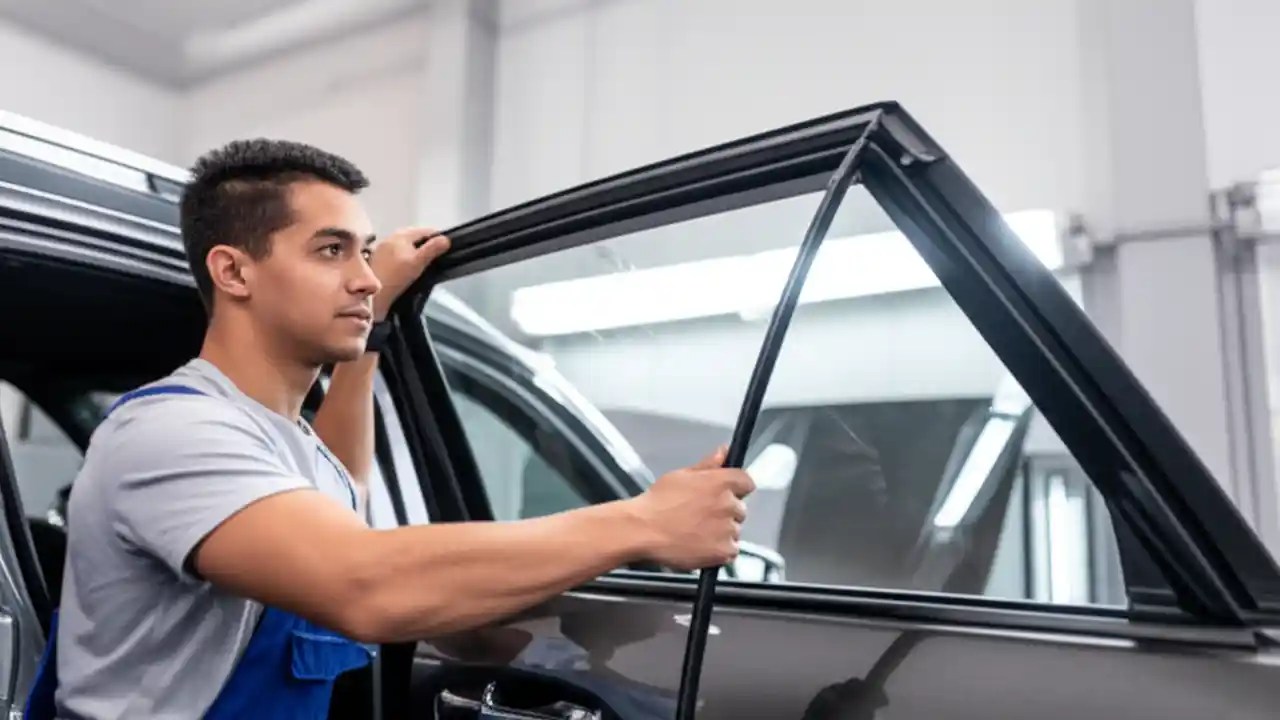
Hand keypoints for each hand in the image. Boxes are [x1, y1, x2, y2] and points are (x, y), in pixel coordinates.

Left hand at [369, 226, 451, 319]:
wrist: (372, 293)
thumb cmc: (396, 277)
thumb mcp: (418, 263)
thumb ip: (432, 249)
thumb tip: (446, 239)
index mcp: (402, 235)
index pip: (426, 231)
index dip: (438, 238)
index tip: (445, 247)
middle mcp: (392, 237)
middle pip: (415, 236)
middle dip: (426, 243)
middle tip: (435, 254)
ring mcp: (383, 246)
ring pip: (405, 243)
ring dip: (415, 249)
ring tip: (422, 260)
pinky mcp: (378, 257)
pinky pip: (396, 251)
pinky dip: (404, 255)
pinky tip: (406, 265)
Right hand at [627, 446, 754, 570]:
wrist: (643, 530)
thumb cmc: (657, 502)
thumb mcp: (681, 476)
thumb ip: (708, 465)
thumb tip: (724, 451)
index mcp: (721, 482)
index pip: (747, 482)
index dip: (736, 489)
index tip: (725, 494)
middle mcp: (729, 504)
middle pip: (740, 508)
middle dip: (725, 512)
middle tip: (701, 516)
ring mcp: (728, 529)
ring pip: (734, 530)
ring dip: (722, 532)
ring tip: (696, 533)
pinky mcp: (723, 551)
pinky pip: (731, 551)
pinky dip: (719, 551)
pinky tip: (700, 546)